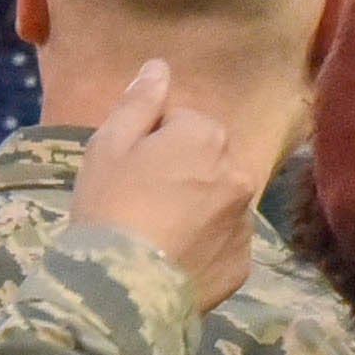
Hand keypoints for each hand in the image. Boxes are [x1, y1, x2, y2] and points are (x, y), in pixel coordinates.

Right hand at [58, 60, 264, 304]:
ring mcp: (244, 221)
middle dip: (182, 171)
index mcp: (206, 136)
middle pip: (207, 160)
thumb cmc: (110, 206)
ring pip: (219, 200)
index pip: (182, 122)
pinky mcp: (242, 263)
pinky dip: (205, 246)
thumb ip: (140, 102)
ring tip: (158, 233)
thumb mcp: (109, 144)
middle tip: (141, 201)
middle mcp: (239, 172)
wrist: (123, 287)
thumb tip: (160, 66)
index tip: (130, 169)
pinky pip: (224, 243)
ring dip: (197, 207)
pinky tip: (174, 258)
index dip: (151, 142)